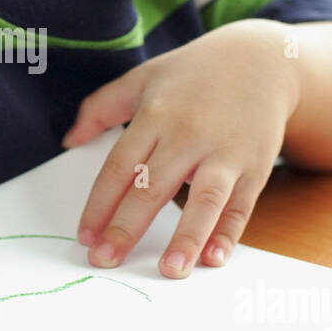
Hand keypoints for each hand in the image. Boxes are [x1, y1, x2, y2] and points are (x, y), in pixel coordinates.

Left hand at [61, 19, 299, 277]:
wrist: (263, 60)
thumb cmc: (193, 74)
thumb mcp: (143, 78)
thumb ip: (101, 107)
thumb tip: (68, 140)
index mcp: (156, 115)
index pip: (120, 167)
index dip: (100, 204)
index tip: (85, 236)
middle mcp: (189, 134)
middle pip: (153, 186)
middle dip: (127, 227)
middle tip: (105, 260)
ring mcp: (225, 152)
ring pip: (204, 199)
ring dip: (186, 237)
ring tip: (169, 271)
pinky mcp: (255, 166)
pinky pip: (241, 206)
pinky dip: (228, 234)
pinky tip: (214, 259)